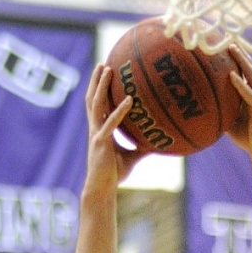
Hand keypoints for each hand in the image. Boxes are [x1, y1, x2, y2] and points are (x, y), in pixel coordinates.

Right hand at [84, 63, 139, 187]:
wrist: (102, 189)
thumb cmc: (114, 175)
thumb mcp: (131, 158)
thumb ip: (141, 148)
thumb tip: (158, 143)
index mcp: (100, 130)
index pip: (98, 105)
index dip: (99, 89)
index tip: (104, 74)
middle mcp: (96, 128)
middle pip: (93, 99)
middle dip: (96, 81)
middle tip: (103, 62)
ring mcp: (97, 134)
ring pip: (97, 104)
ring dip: (102, 86)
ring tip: (108, 69)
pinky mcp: (101, 142)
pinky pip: (112, 123)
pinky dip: (121, 110)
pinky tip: (131, 99)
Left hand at [225, 45, 251, 159]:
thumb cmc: (247, 138)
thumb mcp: (230, 122)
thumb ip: (221, 111)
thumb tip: (202, 107)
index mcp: (250, 93)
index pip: (244, 71)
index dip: (236, 57)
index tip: (225, 44)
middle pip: (248, 66)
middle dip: (239, 51)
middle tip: (227, 37)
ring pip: (250, 74)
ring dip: (241, 60)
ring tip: (231, 48)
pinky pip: (248, 94)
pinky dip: (239, 84)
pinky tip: (231, 75)